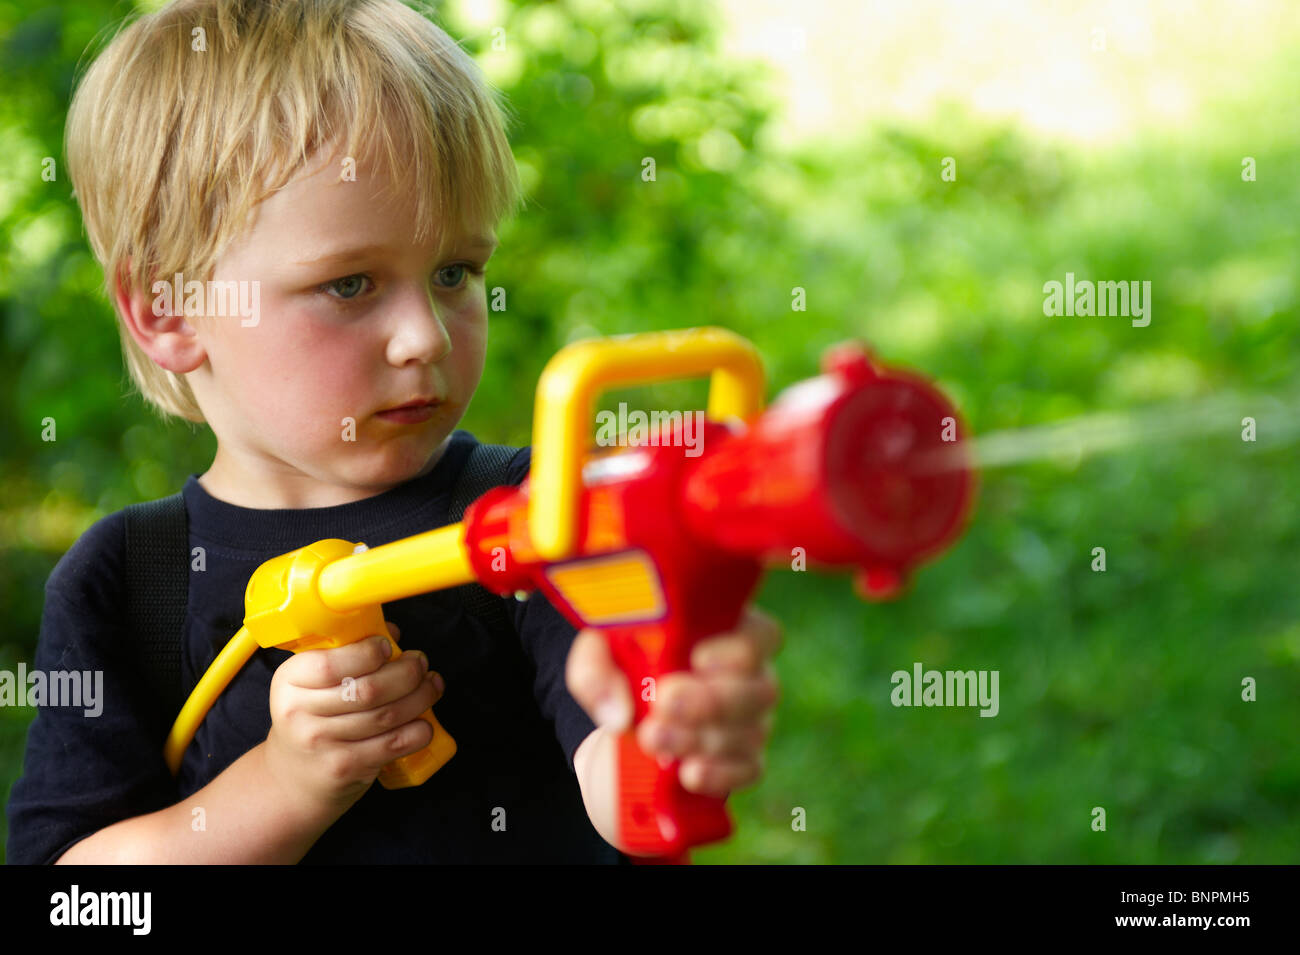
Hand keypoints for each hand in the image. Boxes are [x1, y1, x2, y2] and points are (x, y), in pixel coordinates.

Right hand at [264, 621, 444, 810]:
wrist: (295, 778)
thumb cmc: (313, 718)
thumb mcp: (312, 684)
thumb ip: (348, 653)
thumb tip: (390, 632)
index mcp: (289, 682)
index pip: (330, 664)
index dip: (367, 653)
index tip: (386, 646)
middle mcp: (299, 714)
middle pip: (367, 689)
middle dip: (407, 672)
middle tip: (420, 664)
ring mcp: (322, 744)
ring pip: (386, 715)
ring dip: (421, 697)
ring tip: (432, 685)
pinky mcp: (345, 768)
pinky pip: (394, 744)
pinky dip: (419, 730)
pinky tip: (425, 721)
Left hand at [567, 606, 781, 796]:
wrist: (624, 718)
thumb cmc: (623, 668)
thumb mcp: (598, 655)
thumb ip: (596, 671)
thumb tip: (619, 714)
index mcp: (726, 634)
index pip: (762, 635)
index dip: (739, 650)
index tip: (696, 659)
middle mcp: (750, 676)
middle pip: (762, 689)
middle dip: (710, 702)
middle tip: (664, 705)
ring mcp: (753, 720)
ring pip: (751, 732)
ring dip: (700, 739)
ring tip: (652, 739)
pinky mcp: (745, 759)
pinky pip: (750, 770)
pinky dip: (719, 774)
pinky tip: (687, 772)